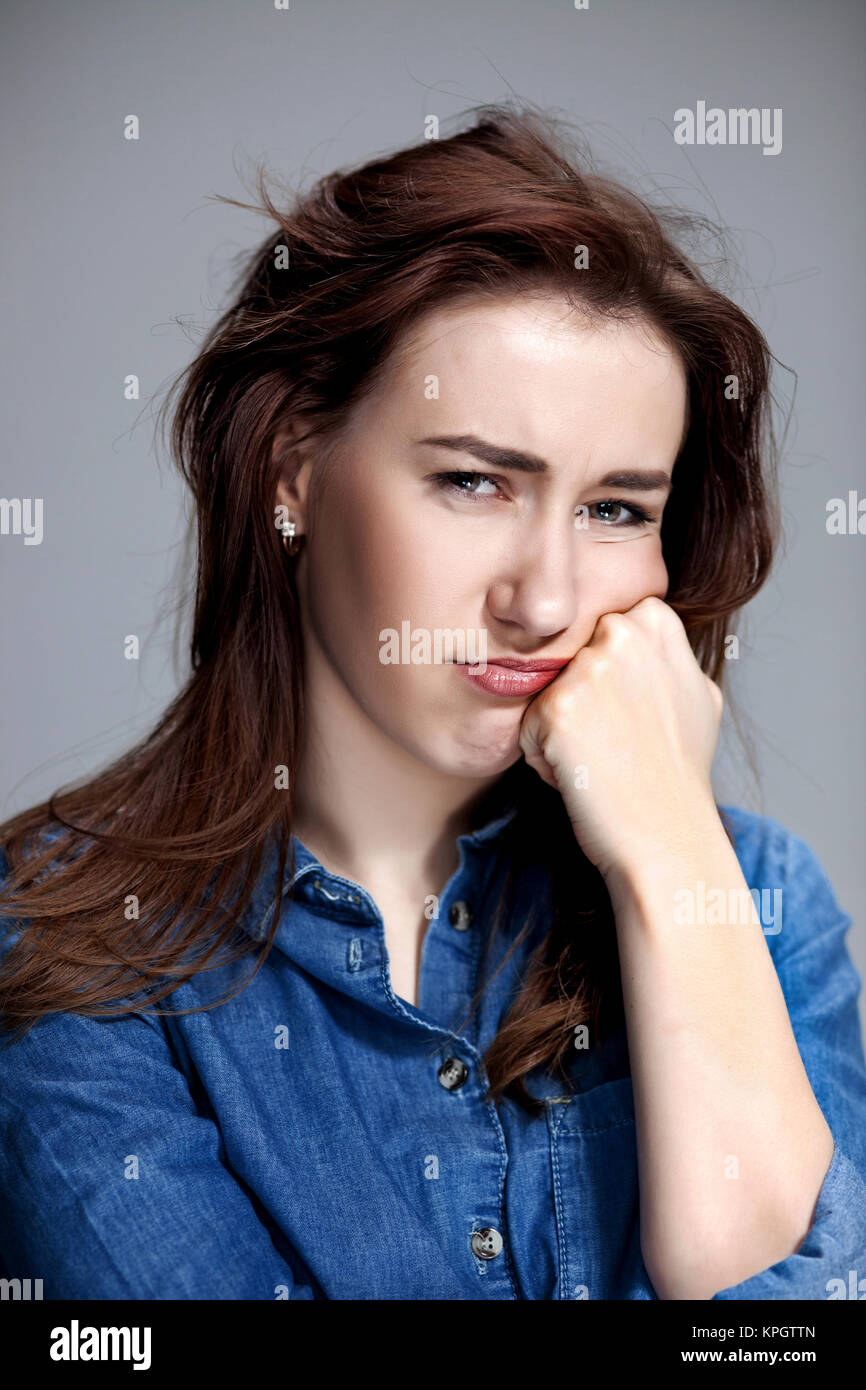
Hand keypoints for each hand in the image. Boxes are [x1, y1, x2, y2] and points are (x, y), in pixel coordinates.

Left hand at [518, 597, 723, 882]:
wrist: (667, 835)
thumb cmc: (679, 771)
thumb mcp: (694, 689)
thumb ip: (661, 650)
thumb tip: (638, 625)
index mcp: (654, 619)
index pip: (596, 630)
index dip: (610, 676)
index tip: (637, 712)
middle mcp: (621, 634)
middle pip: (565, 660)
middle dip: (580, 698)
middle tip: (619, 740)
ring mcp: (587, 669)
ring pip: (543, 694)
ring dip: (561, 730)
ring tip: (603, 759)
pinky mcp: (555, 707)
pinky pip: (527, 728)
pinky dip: (544, 759)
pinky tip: (584, 775)